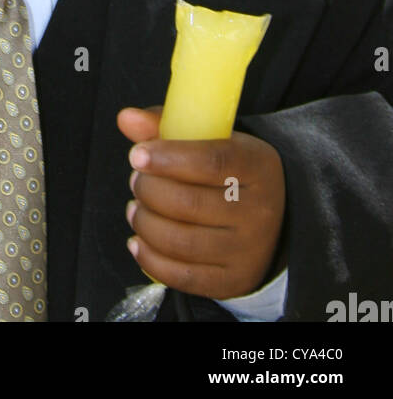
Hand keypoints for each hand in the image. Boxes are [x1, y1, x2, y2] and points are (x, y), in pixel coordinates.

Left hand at [117, 106, 285, 300]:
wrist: (272, 218)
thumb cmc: (227, 172)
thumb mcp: (210, 139)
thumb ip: (166, 125)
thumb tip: (125, 118)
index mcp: (256, 166)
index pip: (213, 161)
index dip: (168, 158)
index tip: (137, 155)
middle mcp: (259, 211)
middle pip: (190, 203)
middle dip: (149, 190)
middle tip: (136, 180)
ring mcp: (248, 251)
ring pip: (181, 241)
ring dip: (145, 223)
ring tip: (135, 208)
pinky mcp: (233, 281)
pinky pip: (183, 277)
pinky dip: (150, 258)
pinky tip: (138, 241)